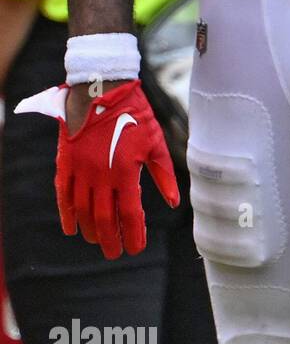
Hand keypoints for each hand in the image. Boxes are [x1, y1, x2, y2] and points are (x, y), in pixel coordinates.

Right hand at [41, 80, 177, 258]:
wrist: (103, 90)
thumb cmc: (134, 114)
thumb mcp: (155, 142)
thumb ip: (164, 175)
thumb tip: (173, 202)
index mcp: (125, 172)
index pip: (129, 214)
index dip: (133, 235)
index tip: (136, 248)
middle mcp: (100, 176)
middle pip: (104, 219)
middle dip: (111, 240)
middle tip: (115, 253)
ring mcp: (80, 171)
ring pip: (82, 212)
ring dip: (91, 231)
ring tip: (99, 241)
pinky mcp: (66, 164)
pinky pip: (63, 196)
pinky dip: (66, 215)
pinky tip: (71, 228)